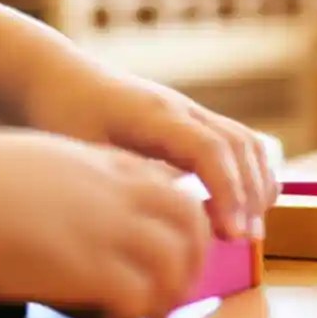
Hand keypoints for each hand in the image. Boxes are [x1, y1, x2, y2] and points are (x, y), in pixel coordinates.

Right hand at [0, 129, 208, 317]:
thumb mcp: (18, 167)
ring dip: (166, 294)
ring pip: (178, 261)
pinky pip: (141, 299)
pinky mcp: (88, 266)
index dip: (172, 222)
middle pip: (189, 218)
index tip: (162, 251)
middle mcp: (111, 188)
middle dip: (190, 257)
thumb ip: (50, 187)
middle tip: (167, 292)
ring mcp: (104, 225)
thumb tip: (45, 216)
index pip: (165, 185)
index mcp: (93, 161)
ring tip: (142, 316)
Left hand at [23, 68, 278, 240]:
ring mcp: (190, 112)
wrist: (60, 77)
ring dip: (256, 184)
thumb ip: (117, 182)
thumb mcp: (80, 150)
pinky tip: (241, 206)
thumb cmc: (63, 114)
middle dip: (250, 194)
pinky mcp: (191, 121)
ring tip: (248, 229)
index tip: (231, 233)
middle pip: (239, 145)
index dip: (228, 191)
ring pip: (246, 141)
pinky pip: (236, 142)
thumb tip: (153, 223)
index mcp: (154, 115)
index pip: (209, 149)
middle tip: (247, 241)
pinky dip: (250, 173)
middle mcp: (181, 109)